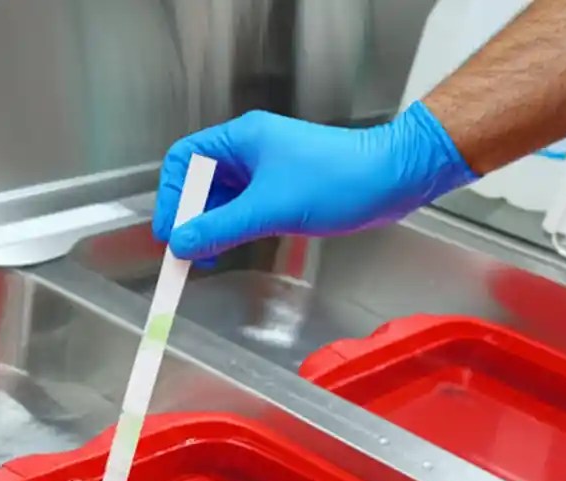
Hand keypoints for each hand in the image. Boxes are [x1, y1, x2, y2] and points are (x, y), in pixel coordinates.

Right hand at [152, 101, 477, 259]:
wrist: (395, 178)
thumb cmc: (340, 180)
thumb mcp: (271, 209)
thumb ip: (221, 228)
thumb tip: (181, 243)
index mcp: (241, 140)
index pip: (184, 160)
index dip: (170, 196)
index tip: (171, 231)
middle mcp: (249, 150)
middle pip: (198, 181)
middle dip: (189, 216)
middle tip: (186, 251)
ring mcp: (265, 169)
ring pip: (220, 198)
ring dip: (210, 226)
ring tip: (208, 256)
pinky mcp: (281, 188)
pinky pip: (242, 207)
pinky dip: (232, 228)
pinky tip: (232, 248)